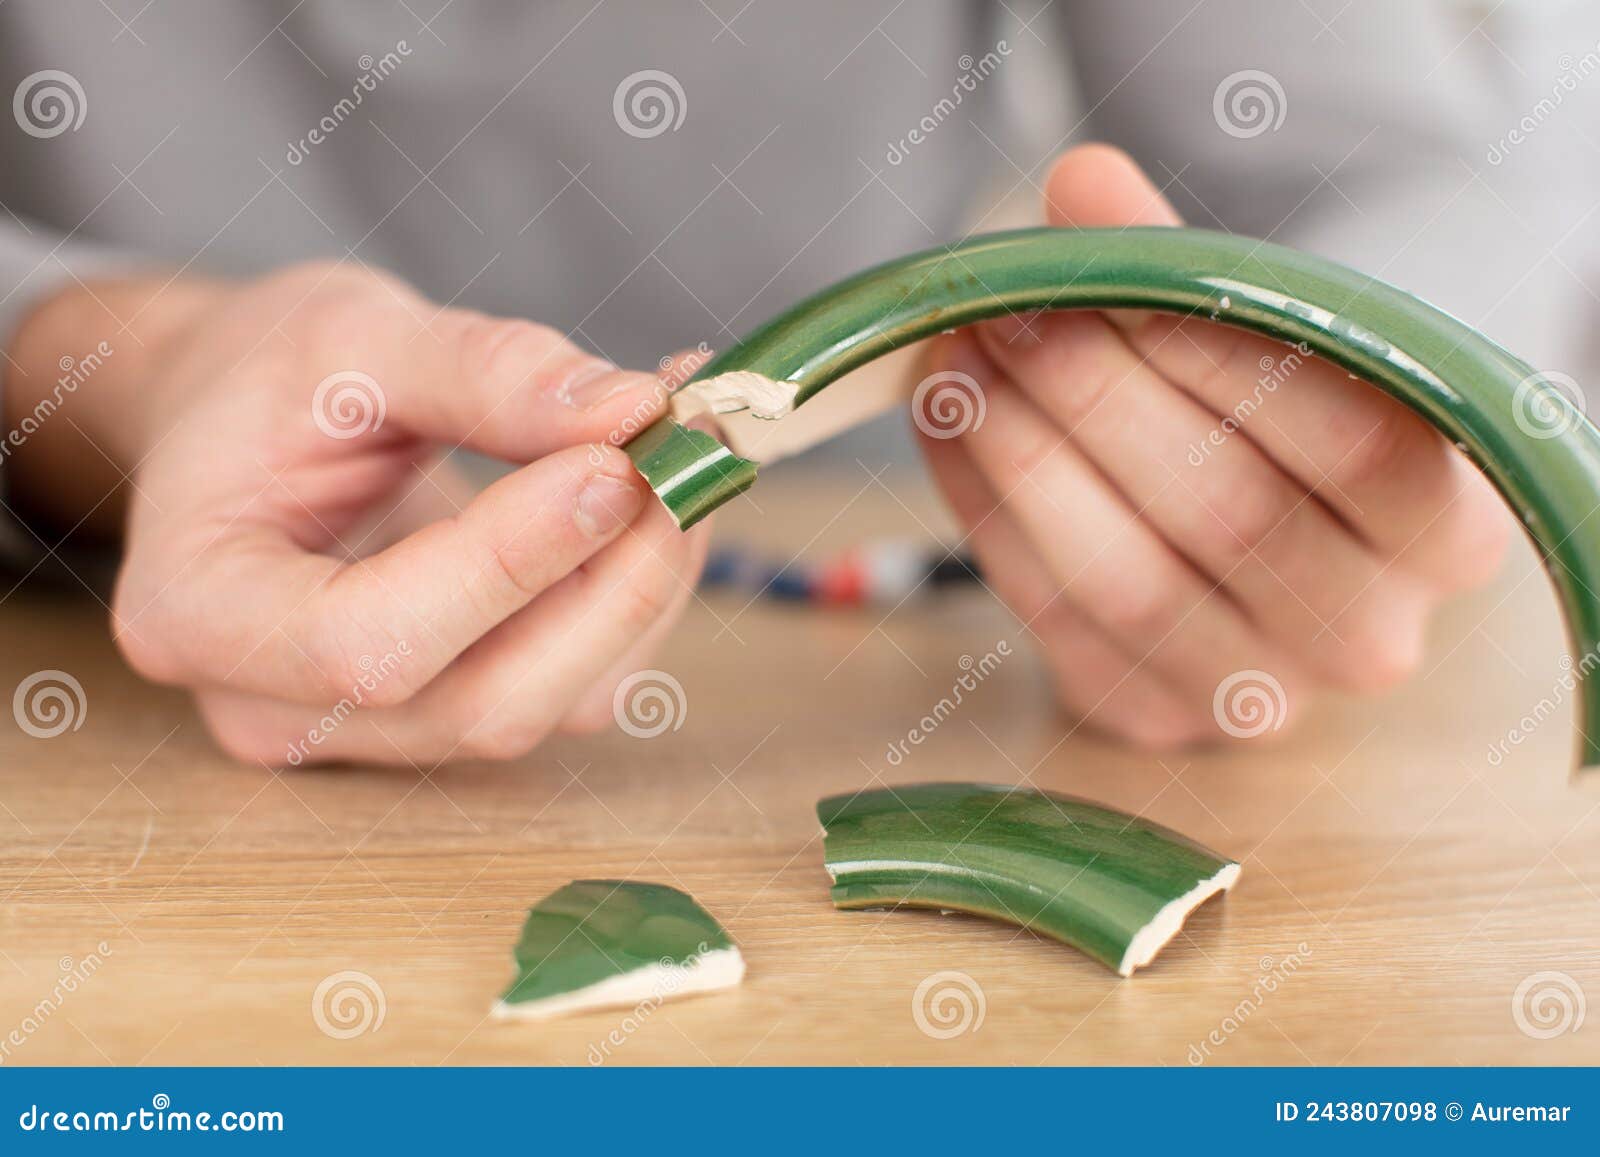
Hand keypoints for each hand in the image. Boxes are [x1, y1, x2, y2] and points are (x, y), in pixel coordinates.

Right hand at [4, 262, 709, 764]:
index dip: (509, 564)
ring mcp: (369, 732)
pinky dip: (637, 599)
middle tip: (685, 456)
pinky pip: (574, 689)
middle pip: (481, 704)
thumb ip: (484, 370)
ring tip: (684, 458)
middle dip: (610, 584)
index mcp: (202, 612)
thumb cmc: (267, 375)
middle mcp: (278, 709)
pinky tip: (656, 507)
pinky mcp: (449, 715)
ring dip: (645, 587)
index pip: (370, 641)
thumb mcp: (351, 332)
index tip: (614, 462)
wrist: (245, 419)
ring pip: (549, 705)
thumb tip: (632, 409)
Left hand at [916, 145, 1511, 748]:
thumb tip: (1080, 183)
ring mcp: (1260, 695)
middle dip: (1092, 397)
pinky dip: (987, 518)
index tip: (1100, 275)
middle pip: (1225, 513)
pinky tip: (950, 433)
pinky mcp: (1156, 720)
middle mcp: (1368, 633)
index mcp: (1442, 530)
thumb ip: (1187, 267)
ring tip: (954, 363)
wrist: (1264, 550)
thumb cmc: (1276, 425)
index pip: (1348, 440)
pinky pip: (1054, 622)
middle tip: (1001, 310)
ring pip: (1125, 583)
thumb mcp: (1270, 343)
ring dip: (1020, 460)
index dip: (1212, 351)